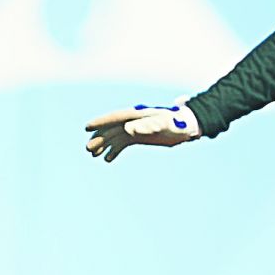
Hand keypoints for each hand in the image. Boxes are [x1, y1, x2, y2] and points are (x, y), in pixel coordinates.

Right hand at [85, 104, 201, 161]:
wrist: (188, 126)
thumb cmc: (176, 123)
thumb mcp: (163, 125)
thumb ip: (146, 126)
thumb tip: (128, 129)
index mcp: (136, 115)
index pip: (115, 117)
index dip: (100, 122)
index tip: (87, 127)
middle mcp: (133, 121)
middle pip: (112, 129)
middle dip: (99, 138)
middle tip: (88, 149)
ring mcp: (136, 129)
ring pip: (115, 136)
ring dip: (104, 145)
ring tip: (93, 155)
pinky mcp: (140, 137)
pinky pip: (123, 143)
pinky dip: (115, 151)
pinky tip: (108, 160)